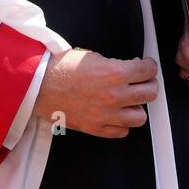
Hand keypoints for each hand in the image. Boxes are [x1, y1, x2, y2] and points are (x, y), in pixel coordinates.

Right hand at [33, 48, 158, 137]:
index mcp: (115, 73)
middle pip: (150, 93)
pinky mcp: (95, 128)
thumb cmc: (61, 68)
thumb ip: (116, 65)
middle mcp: (114, 95)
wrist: (38, 85)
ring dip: (137, 106)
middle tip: (142, 81)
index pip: (148, 71)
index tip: (146, 67)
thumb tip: (131, 68)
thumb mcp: (93, 57)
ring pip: (140, 116)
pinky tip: (116, 114)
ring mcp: (106, 115)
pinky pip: (122, 131)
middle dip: (148, 84)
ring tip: (130, 100)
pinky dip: (122, 123)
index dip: (149, 66)